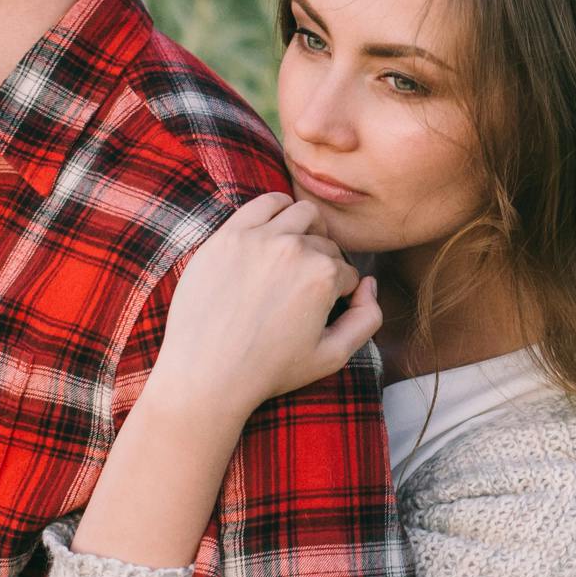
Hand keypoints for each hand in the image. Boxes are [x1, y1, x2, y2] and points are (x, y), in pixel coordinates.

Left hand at [143, 195, 381, 426]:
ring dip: (308, 230)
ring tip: (297, 253)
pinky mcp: (228, 235)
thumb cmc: (268, 370)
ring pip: (302, 213)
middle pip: (326, 243)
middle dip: (324, 264)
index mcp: (324, 275)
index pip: (347, 272)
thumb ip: (367, 319)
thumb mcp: (333, 356)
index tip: (321, 309)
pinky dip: (278, 210)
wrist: (206, 374)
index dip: (340, 292)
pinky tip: (274, 231)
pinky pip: (264, 203)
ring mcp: (258, 237)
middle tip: (305, 288)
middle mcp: (294, 248)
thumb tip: (369, 284)